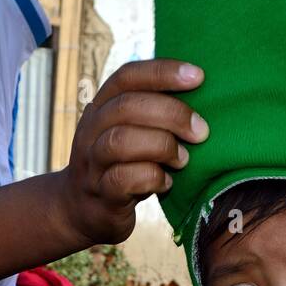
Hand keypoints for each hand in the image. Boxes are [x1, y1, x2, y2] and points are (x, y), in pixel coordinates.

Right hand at [52, 58, 206, 246]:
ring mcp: (92, 163)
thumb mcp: (131, 134)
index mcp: (101, 107)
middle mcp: (91, 130)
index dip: (162, 72)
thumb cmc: (122, 167)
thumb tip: (202, 93)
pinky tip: (167, 183)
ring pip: (121, 141)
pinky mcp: (101, 195)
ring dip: (162, 146)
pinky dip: (153, 178)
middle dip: (171, 113)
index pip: (127, 76)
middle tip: (200, 131)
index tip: (198, 76)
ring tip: (183, 159)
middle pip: (127, 106)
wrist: (83, 213)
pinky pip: (124, 179)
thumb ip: (152, 113)